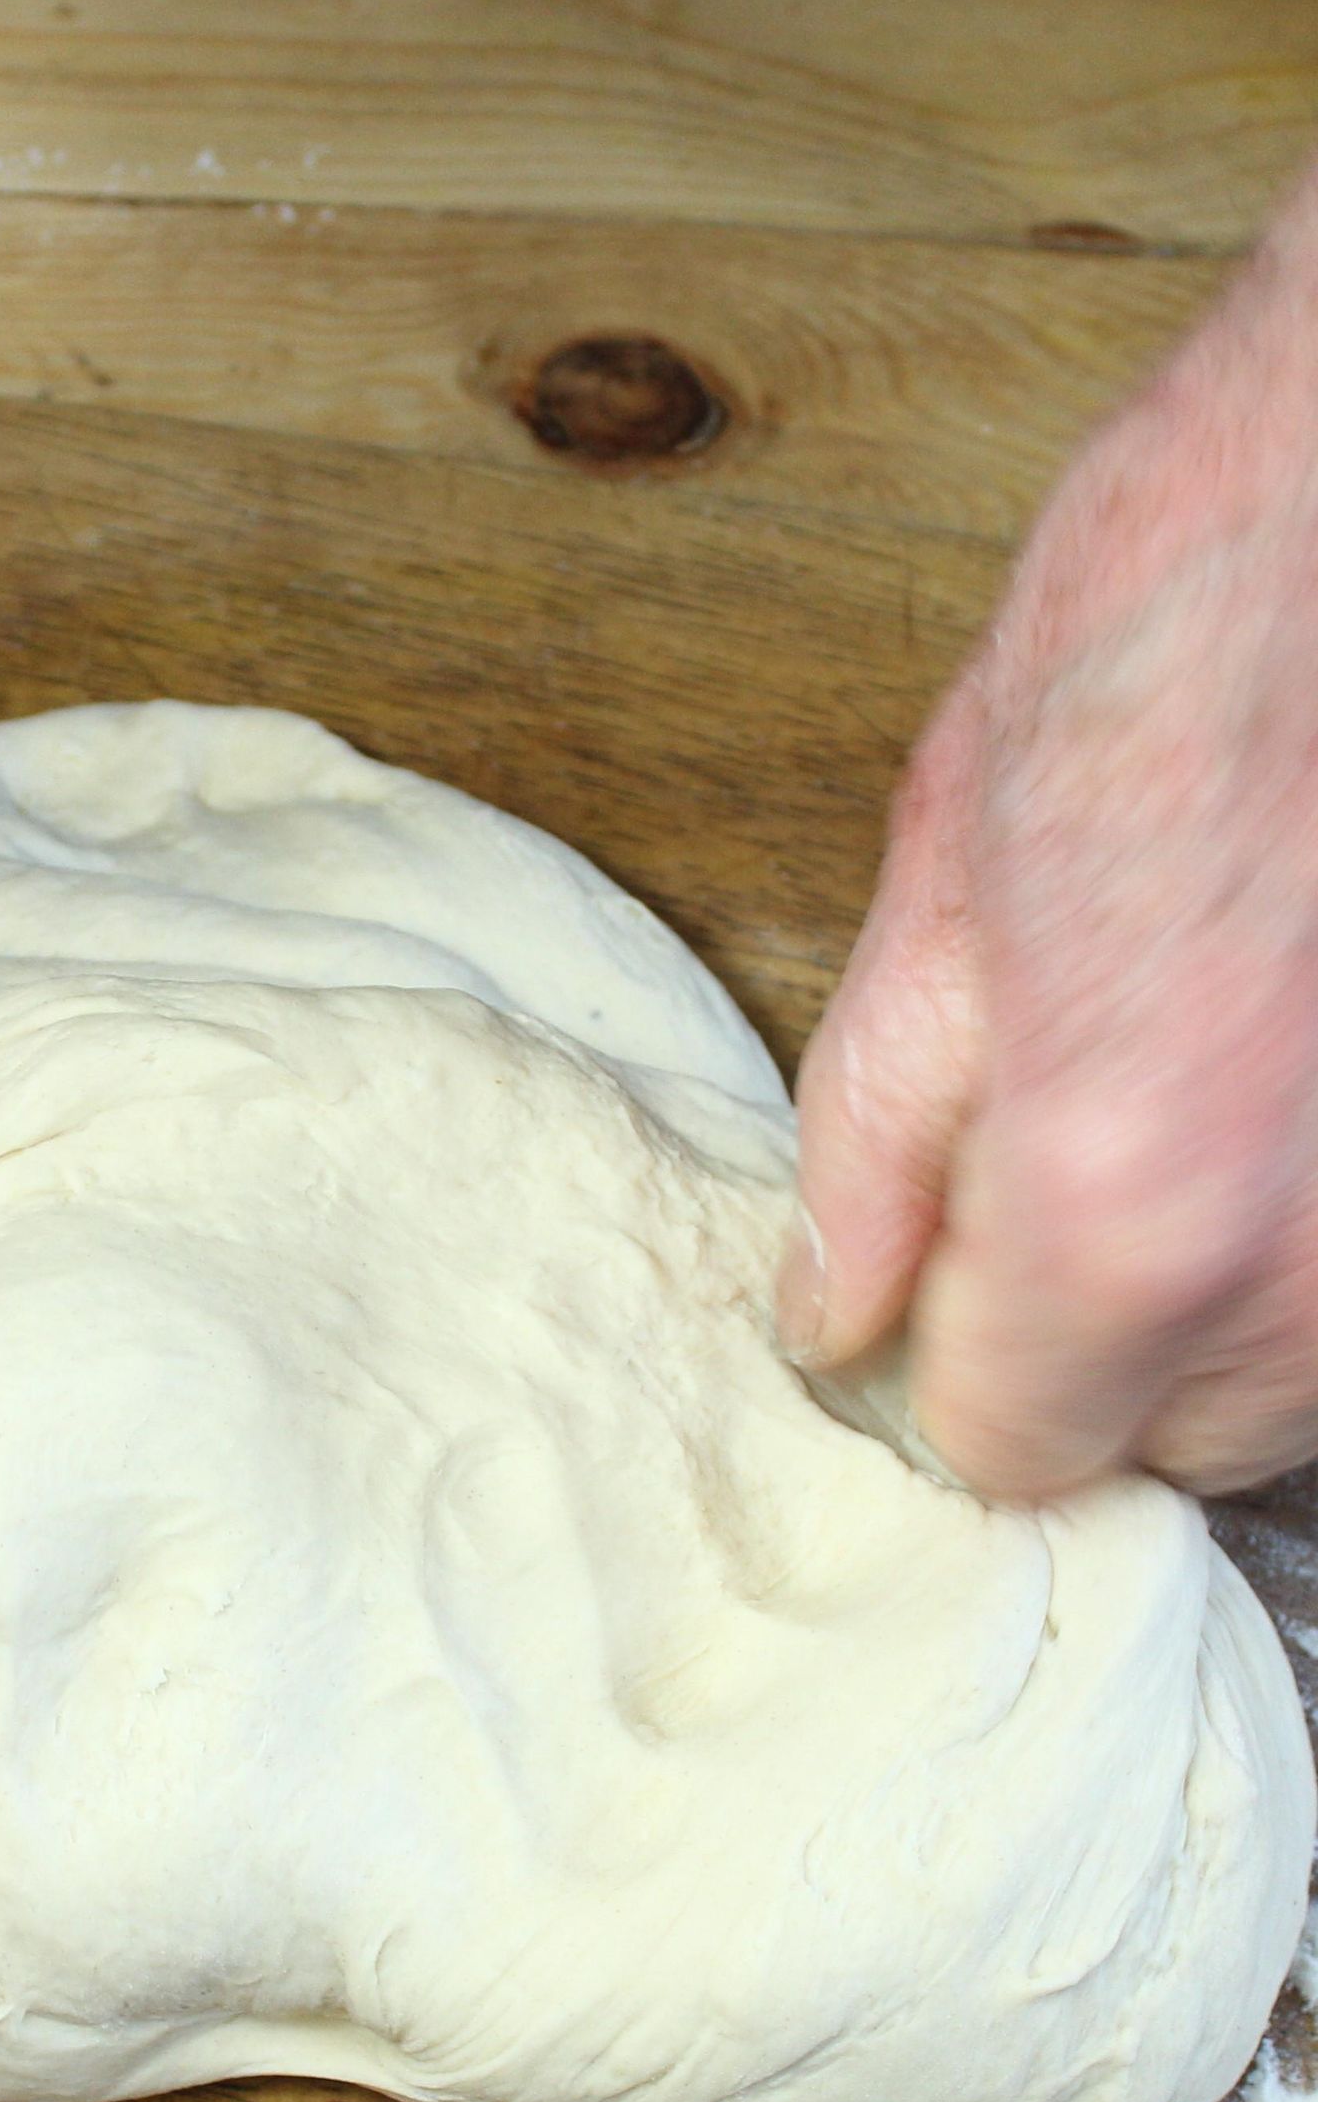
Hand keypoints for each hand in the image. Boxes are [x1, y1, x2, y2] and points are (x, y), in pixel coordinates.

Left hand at [784, 159, 1317, 1498]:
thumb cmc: (1155, 648)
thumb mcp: (937, 895)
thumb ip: (874, 1153)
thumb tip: (831, 1317)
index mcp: (1122, 1209)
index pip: (1012, 1454)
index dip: (956, 1369)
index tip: (944, 1271)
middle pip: (1177, 1446)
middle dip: (1096, 1341)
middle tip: (1071, 1144)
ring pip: (1306, 1384)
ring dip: (1227, 1294)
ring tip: (1190, 1076)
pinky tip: (1285, 1073)